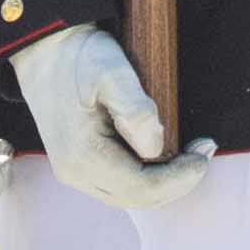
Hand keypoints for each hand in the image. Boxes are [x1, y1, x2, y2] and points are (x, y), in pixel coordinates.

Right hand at [9, 23, 211, 208]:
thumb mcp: (111, 70)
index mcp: (83, 156)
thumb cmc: (79, 56)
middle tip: (204, 153)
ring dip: (164, 181)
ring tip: (190, 154)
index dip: (182, 177)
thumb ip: (136, 110)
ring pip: (131, 196)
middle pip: (139, 199)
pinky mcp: (77, 166)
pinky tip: (163, 153)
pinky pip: (120, 185)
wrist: (45, 50)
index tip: (205, 151)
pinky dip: (148, 176)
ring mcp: (73, 173)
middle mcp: (75, 173)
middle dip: (178, 182)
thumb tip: (156, 147)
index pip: (144, 188)